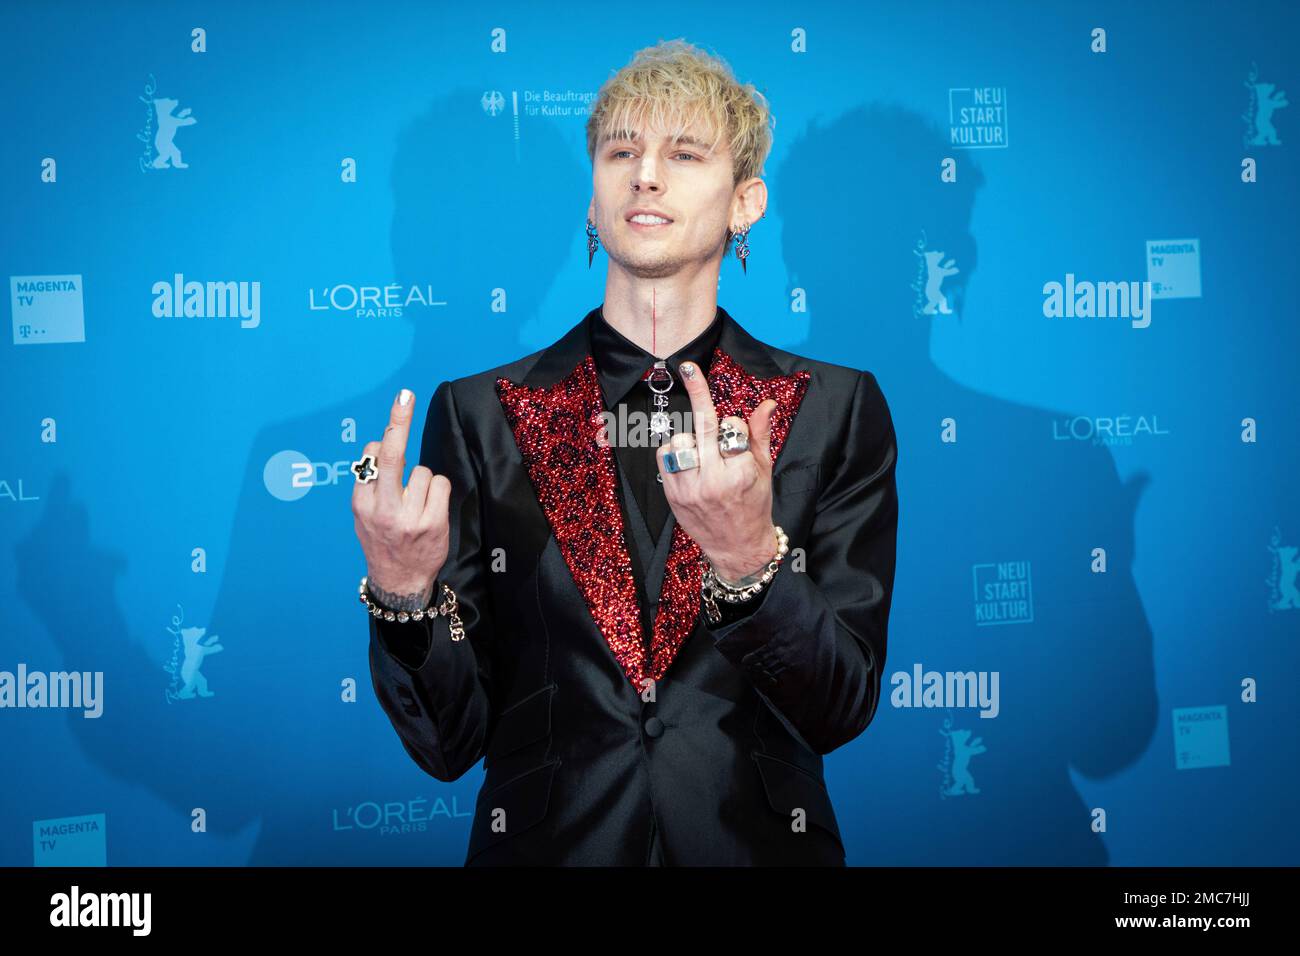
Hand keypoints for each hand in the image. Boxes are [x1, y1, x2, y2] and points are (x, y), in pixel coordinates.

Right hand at [351, 388, 451, 608]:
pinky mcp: (432, 524)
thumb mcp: (364, 516)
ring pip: (423, 471)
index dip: (383, 445)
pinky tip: (431, 507)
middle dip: (398, 422)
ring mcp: (409, 517)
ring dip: (424, 481)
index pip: (372, 458)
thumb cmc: (383, 541)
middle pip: (391, 456)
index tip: (389, 433)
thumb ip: (370, 484)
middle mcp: (383, 509)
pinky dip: (439, 489)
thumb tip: (381, 446)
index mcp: (362, 504)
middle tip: (404, 396)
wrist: (399, 581)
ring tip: (417, 504)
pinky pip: (440, 484)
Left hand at [655, 361, 778, 581]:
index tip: (736, 434)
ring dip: (690, 437)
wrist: (737, 547)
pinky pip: (665, 457)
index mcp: (741, 473)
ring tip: (701, 452)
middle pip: (703, 426)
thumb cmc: (755, 505)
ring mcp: (690, 489)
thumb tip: (768, 403)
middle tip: (689, 367)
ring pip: (681, 440)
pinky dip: (674, 451)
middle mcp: (714, 480)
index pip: (732, 427)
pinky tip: (687, 460)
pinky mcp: (672, 495)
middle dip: (698, 392)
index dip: (735, 427)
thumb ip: (761, 434)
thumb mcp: (764, 470)